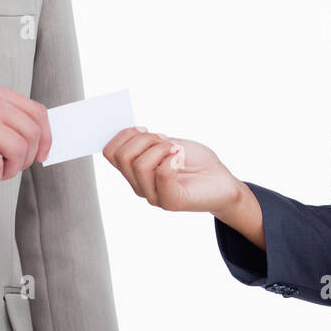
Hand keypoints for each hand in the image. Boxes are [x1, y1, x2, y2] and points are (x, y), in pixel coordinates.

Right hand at [103, 127, 241, 214]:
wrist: (220, 180)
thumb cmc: (195, 161)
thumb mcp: (167, 143)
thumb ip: (147, 141)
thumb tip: (130, 131)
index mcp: (134, 171)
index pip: (109, 152)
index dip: (124, 134)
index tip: (144, 128)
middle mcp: (140, 185)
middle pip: (122, 156)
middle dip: (144, 139)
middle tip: (166, 140)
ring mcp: (154, 196)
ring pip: (139, 165)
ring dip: (161, 148)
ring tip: (176, 150)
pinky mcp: (172, 202)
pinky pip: (162, 175)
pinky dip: (172, 159)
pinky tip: (181, 158)